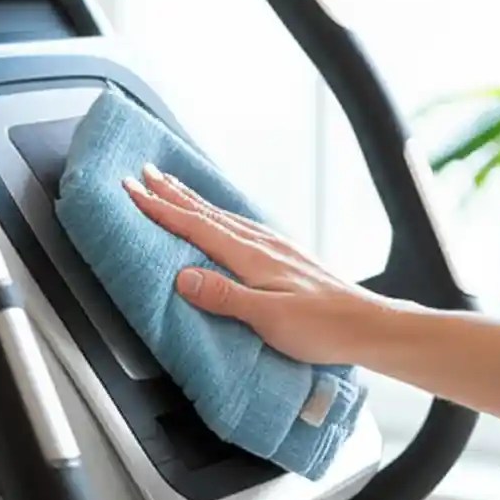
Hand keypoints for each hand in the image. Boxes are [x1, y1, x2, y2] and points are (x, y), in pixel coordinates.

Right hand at [122, 163, 409, 365]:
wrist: (366, 326)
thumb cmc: (322, 326)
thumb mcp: (268, 318)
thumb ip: (225, 297)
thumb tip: (182, 278)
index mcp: (252, 255)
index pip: (196, 226)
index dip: (160, 208)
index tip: (132, 190)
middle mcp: (261, 244)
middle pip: (206, 212)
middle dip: (171, 192)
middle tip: (142, 174)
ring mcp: (273, 248)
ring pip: (221, 216)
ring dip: (192, 200)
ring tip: (171, 186)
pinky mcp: (282, 257)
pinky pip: (238, 226)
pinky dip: (217, 215)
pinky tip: (219, 219)